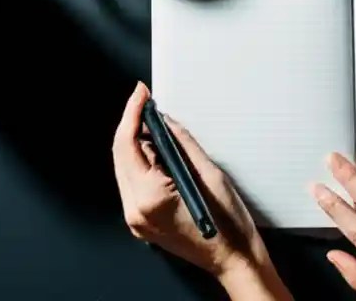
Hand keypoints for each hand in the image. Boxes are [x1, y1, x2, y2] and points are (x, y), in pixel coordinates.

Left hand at [113, 83, 291, 299]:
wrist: (234, 260)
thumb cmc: (228, 224)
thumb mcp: (209, 174)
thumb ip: (181, 144)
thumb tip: (164, 121)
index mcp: (149, 197)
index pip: (128, 145)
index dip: (132, 114)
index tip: (141, 94)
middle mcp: (135, 210)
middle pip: (121, 155)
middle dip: (131, 125)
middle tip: (146, 102)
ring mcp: (136, 219)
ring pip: (126, 168)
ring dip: (136, 144)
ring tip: (155, 124)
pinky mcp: (142, 222)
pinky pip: (135, 183)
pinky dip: (143, 163)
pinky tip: (157, 151)